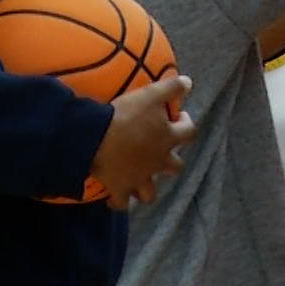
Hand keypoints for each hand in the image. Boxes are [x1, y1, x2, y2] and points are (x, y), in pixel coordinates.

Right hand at [91, 76, 195, 209]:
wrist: (94, 138)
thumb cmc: (125, 116)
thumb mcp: (150, 95)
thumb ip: (171, 87)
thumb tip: (189, 82)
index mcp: (168, 138)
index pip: (189, 132)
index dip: (187, 123)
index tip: (179, 116)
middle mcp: (158, 161)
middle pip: (175, 167)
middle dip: (170, 161)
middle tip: (159, 151)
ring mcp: (139, 178)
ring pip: (150, 193)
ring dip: (147, 188)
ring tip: (140, 180)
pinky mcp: (119, 188)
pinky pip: (121, 203)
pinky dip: (119, 202)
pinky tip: (115, 198)